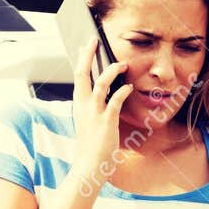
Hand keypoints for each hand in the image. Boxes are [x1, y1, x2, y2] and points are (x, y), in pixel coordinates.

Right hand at [71, 35, 131, 188]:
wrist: (88, 168)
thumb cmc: (91, 149)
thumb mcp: (89, 125)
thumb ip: (94, 110)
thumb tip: (105, 98)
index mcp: (79, 106)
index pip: (77, 78)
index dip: (81, 60)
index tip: (84, 46)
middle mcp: (83, 107)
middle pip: (81, 74)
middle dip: (87, 55)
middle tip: (93, 40)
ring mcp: (94, 114)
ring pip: (100, 83)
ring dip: (112, 71)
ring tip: (122, 64)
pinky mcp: (106, 122)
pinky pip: (115, 100)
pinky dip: (124, 91)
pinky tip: (130, 87)